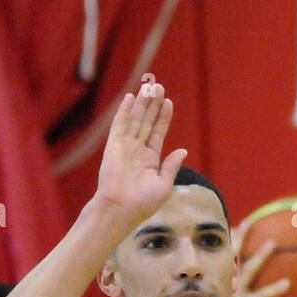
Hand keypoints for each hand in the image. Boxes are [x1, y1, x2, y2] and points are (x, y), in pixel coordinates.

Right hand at [93, 80, 189, 226]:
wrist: (120, 210)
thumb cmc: (143, 203)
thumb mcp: (164, 185)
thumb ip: (172, 166)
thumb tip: (183, 150)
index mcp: (150, 160)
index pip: (157, 133)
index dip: (163, 117)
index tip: (169, 102)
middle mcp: (137, 151)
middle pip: (146, 122)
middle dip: (153, 105)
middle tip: (158, 86)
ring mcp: (125, 147)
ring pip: (135, 120)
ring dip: (142, 103)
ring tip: (149, 86)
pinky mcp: (113, 146)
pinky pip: (120, 124)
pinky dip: (125, 111)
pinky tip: (131, 97)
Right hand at [224, 220, 290, 296]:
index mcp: (212, 287)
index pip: (219, 260)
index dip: (226, 244)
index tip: (231, 228)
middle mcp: (222, 288)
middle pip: (231, 256)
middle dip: (239, 237)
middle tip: (249, 222)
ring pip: (248, 269)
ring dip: (261, 255)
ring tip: (273, 243)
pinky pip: (262, 295)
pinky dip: (275, 288)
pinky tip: (287, 283)